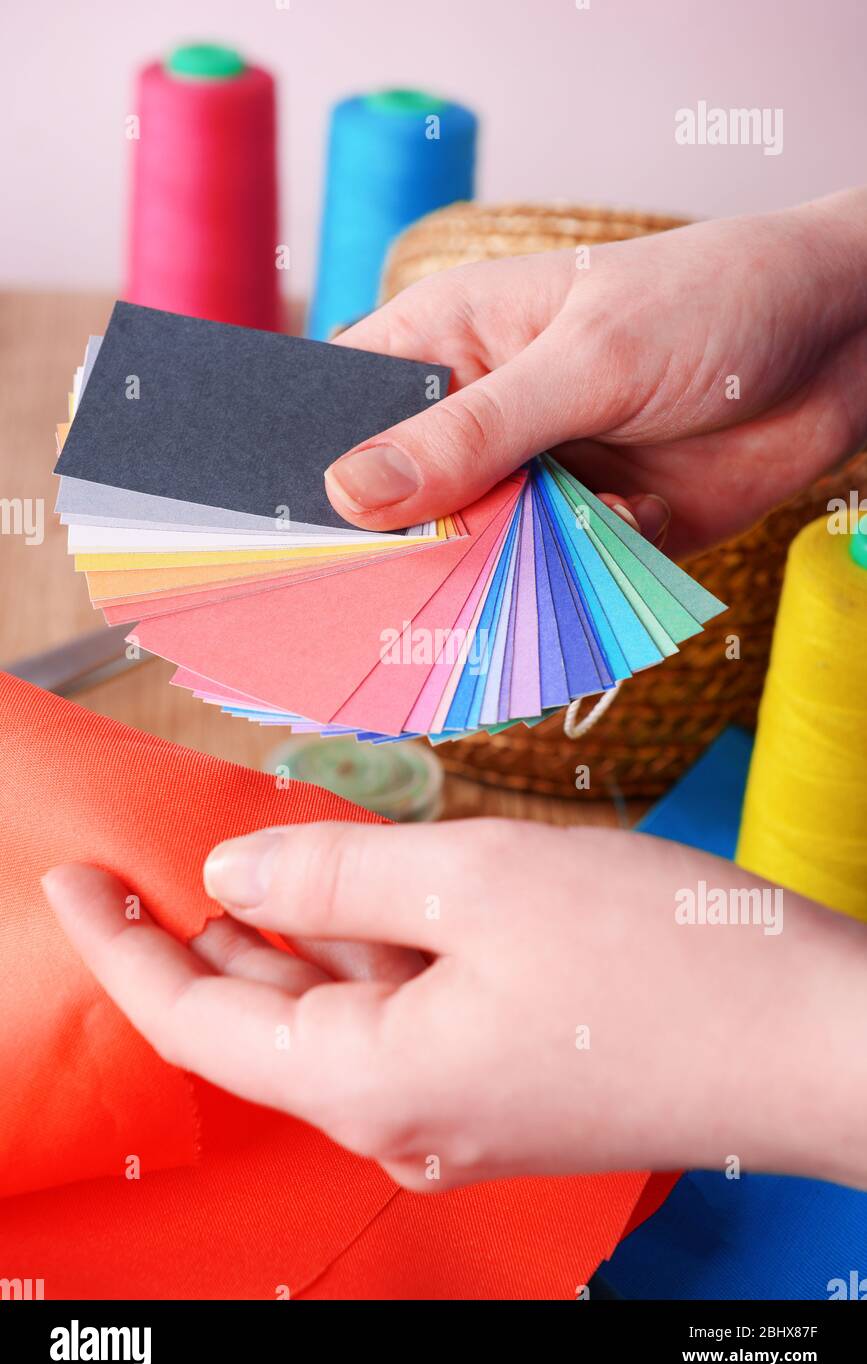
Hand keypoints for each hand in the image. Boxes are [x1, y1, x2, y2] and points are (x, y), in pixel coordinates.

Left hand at [42, 820, 866, 1191]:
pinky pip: (405, 1015)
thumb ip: (334, 875)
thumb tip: (234, 875)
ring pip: (339, 1011)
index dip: (120, 946)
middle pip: (266, 1018)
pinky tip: (379, 890)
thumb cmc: (660, 963)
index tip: (73, 882)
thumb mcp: (475, 883)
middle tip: (171, 856)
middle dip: (212, 934)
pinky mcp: (509, 1086)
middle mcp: (400, 1116)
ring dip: (301, 932)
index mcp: (369, 1080)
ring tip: (272, 855)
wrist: (812, 1043)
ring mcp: (458, 1109)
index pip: (196, 1018)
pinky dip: (375, 950)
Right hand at [325, 188, 866, 553]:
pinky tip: (625, 536)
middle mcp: (480, 421)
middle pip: (403, 507)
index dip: (316, 474)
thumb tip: (352, 493)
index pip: (348, 415)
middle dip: (410, 547)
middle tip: (403, 581)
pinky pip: (546, 585)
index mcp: (450, 345)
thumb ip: (474, 431)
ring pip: (473, 558)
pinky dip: (572, 583)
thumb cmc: (709, 305)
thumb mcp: (586, 361)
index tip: (293, 540)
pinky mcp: (587, 534)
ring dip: (496, 576)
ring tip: (527, 566)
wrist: (841, 347)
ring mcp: (532, 481)